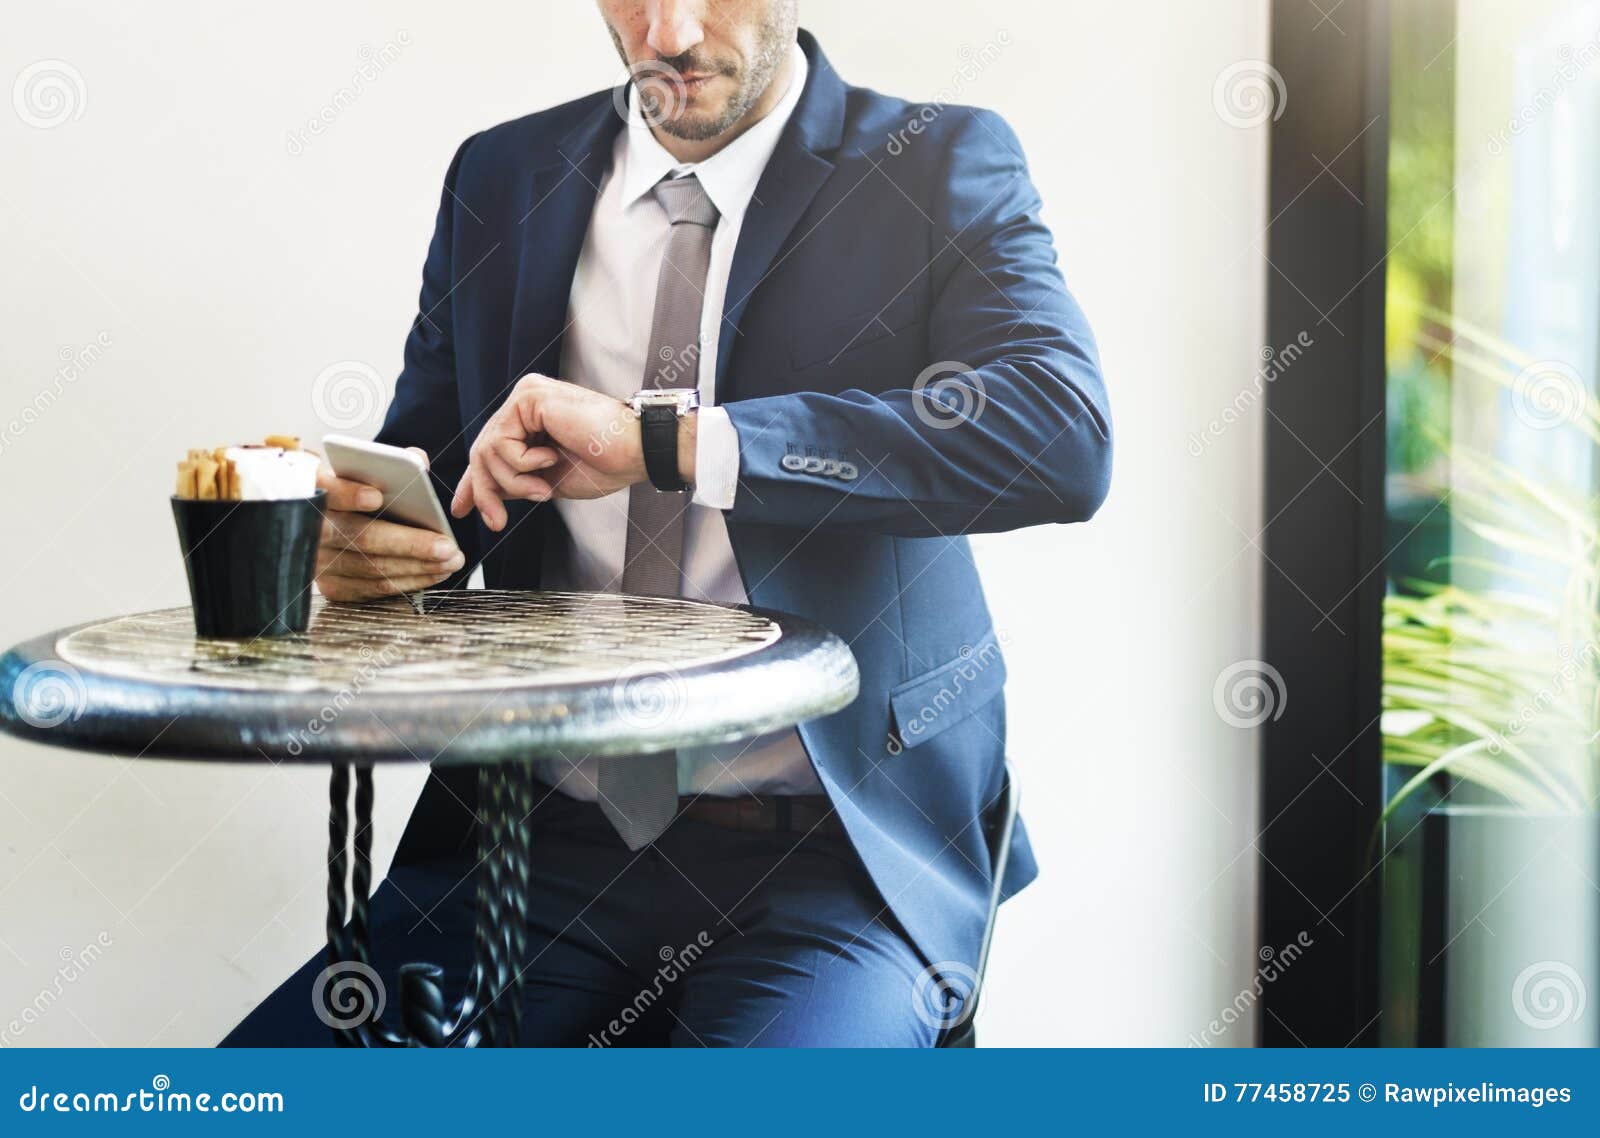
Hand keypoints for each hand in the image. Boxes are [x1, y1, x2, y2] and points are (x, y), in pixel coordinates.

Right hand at [314, 448, 464, 601]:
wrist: (328, 524)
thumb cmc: (356, 493)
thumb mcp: (366, 472)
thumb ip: (392, 464)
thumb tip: (419, 460)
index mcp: (318, 490)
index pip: (328, 490)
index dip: (349, 494)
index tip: (376, 496)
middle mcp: (313, 528)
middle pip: (359, 536)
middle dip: (409, 543)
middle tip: (447, 547)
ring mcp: (320, 560)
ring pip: (371, 567)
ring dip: (417, 566)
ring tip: (451, 560)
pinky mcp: (332, 586)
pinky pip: (373, 588)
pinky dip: (408, 582)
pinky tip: (434, 573)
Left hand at [452, 374, 693, 531]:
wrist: (634, 452)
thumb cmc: (605, 464)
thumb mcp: (548, 482)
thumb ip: (517, 481)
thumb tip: (487, 493)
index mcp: (531, 420)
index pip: (490, 449)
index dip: (473, 483)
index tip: (461, 509)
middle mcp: (525, 404)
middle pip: (482, 451)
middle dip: (486, 491)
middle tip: (498, 520)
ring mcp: (526, 398)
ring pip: (488, 450)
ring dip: (513, 481)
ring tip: (542, 488)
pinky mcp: (529, 398)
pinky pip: (502, 442)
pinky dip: (523, 463)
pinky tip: (550, 458)